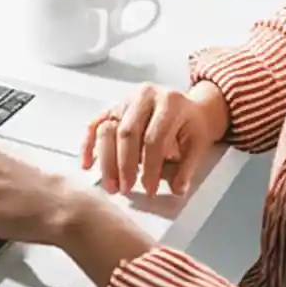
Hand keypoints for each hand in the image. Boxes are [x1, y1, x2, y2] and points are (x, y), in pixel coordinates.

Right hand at [82, 81, 228, 197]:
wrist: (189, 106)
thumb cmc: (192, 125)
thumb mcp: (198, 144)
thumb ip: (187, 167)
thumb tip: (176, 190)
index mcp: (169, 102)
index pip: (154, 138)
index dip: (150, 167)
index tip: (149, 189)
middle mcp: (143, 96)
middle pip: (126, 132)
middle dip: (124, 165)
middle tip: (125, 190)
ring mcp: (124, 99)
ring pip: (107, 129)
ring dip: (106, 161)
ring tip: (111, 186)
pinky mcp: (112, 106)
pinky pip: (95, 124)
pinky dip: (88, 145)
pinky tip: (88, 165)